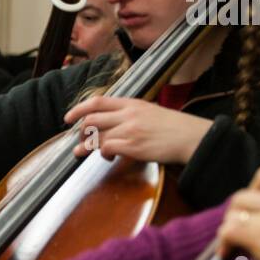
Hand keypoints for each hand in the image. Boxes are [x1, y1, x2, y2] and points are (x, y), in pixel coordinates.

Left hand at [63, 96, 211, 163]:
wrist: (191, 137)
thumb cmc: (173, 127)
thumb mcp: (149, 111)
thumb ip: (129, 113)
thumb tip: (111, 122)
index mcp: (131, 103)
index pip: (97, 101)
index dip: (78, 109)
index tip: (67, 118)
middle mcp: (128, 114)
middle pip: (91, 120)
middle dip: (79, 132)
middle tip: (79, 141)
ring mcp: (129, 130)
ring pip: (96, 136)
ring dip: (86, 147)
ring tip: (82, 153)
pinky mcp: (133, 146)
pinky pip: (106, 148)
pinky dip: (102, 154)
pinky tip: (109, 157)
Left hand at [216, 166, 259, 259]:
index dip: (254, 189)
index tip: (255, 204)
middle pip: (242, 195)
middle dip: (237, 212)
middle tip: (241, 227)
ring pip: (233, 213)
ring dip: (230, 227)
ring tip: (233, 241)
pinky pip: (228, 230)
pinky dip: (224, 241)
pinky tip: (227, 253)